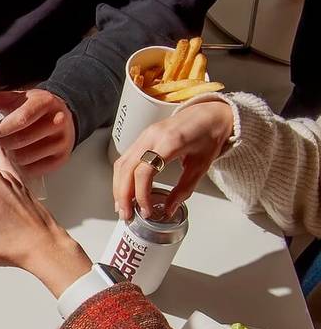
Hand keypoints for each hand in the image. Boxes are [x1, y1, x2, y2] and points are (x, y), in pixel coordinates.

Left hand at [0, 90, 75, 174]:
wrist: (63, 115)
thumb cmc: (36, 108)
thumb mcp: (20, 97)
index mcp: (45, 102)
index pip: (20, 120)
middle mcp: (57, 121)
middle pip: (20, 141)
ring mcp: (61, 141)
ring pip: (23, 158)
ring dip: (7, 158)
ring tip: (1, 151)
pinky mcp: (61, 158)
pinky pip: (33, 170)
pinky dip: (18, 169)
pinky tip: (13, 161)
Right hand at [113, 99, 232, 220]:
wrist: (210, 114)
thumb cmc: (209, 134)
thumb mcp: (202, 165)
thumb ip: (184, 189)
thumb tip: (168, 209)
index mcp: (170, 142)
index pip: (145, 171)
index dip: (141, 194)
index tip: (146, 210)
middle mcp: (152, 136)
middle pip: (127, 169)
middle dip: (123, 195)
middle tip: (127, 214)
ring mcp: (144, 135)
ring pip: (121, 164)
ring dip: (119, 188)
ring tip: (123, 206)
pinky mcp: (141, 137)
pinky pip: (124, 159)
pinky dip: (121, 177)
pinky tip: (124, 190)